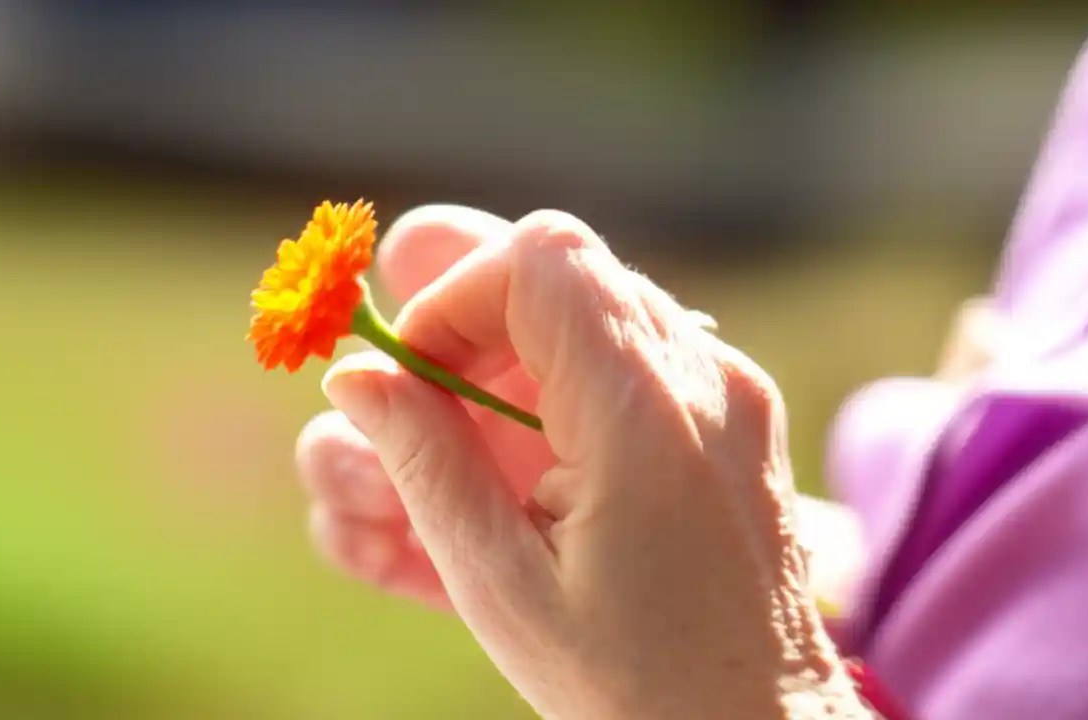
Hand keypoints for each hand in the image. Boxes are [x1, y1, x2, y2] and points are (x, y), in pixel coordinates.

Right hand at [299, 207, 867, 718]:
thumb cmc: (631, 684)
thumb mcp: (503, 585)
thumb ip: (425, 464)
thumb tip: (354, 375)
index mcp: (646, 413)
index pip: (540, 258)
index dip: (453, 299)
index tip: (412, 382)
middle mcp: (703, 377)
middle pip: (566, 270)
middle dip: (477, 325)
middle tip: (437, 415)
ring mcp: (729, 392)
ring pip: (596, 307)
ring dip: (516, 360)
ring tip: (477, 460)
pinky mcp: (733, 419)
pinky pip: (635, 357)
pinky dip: (566, 391)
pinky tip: (536, 476)